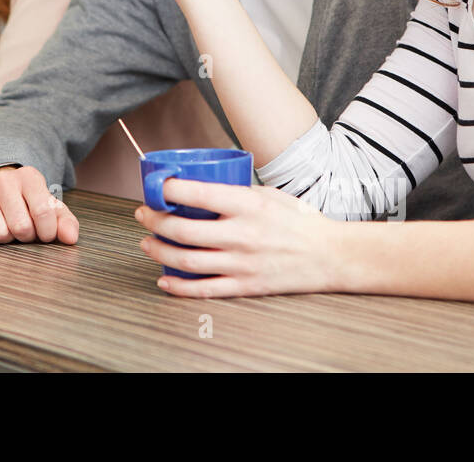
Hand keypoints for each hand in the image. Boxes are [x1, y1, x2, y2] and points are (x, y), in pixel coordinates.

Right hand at [0, 166, 78, 243]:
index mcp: (28, 177)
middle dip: (27, 237)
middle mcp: (2, 180)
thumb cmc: (27, 201)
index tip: (45, 233)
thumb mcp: (50, 207)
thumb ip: (65, 222)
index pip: (43, 213)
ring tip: (9, 228)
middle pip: (20, 227)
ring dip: (7, 239)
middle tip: (25, 230)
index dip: (47, 232)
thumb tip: (70, 238)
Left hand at [133, 178, 337, 297]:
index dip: (168, 188)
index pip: (197, 193)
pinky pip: (204, 288)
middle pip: (183, 228)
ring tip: (147, 243)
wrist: (330, 255)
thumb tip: (198, 186)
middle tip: (143, 214)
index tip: (155, 185)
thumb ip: (235, 192)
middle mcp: (242, 234)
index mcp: (248, 205)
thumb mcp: (268, 194)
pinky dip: (179, 286)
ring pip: (187, 259)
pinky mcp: (246, 286)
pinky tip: (164, 279)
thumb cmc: (299, 221)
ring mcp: (242, 263)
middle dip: (154, 220)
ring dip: (159, 251)